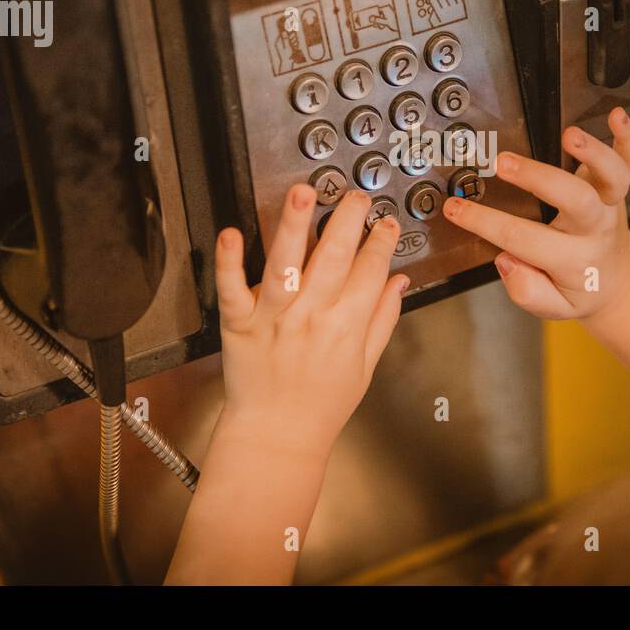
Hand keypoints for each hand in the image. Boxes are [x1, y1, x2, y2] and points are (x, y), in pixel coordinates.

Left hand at [214, 185, 407, 457]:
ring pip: (285, 263)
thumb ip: (383, 318)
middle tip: (354, 196)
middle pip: (334, 257)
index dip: (381, 241)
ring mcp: (274, 318)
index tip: (384, 222)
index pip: (371, 270)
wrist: (277, 435)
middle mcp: (312, 316)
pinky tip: (233, 234)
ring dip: (293, 225)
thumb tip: (399, 281)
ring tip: (302, 194)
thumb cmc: (321, 405)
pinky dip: (230, 262)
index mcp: (346, 325)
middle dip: (347, 220)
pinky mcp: (240, 323)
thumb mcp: (365, 365)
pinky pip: (233, 288)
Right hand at [443, 107, 629, 320]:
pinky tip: (617, 115)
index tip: (457, 208)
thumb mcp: (553, 307)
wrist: (621, 281)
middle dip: (539, 178)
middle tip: (504, 164)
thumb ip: (528, 291)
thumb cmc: (579, 288)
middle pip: (575, 200)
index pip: (523, 238)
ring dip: (594, 153)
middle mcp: (594, 228)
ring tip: (568, 135)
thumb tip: (506, 261)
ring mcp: (610, 204)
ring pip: (612, 177)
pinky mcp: (620, 188)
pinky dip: (628, 136)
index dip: (484, 222)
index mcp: (573, 259)